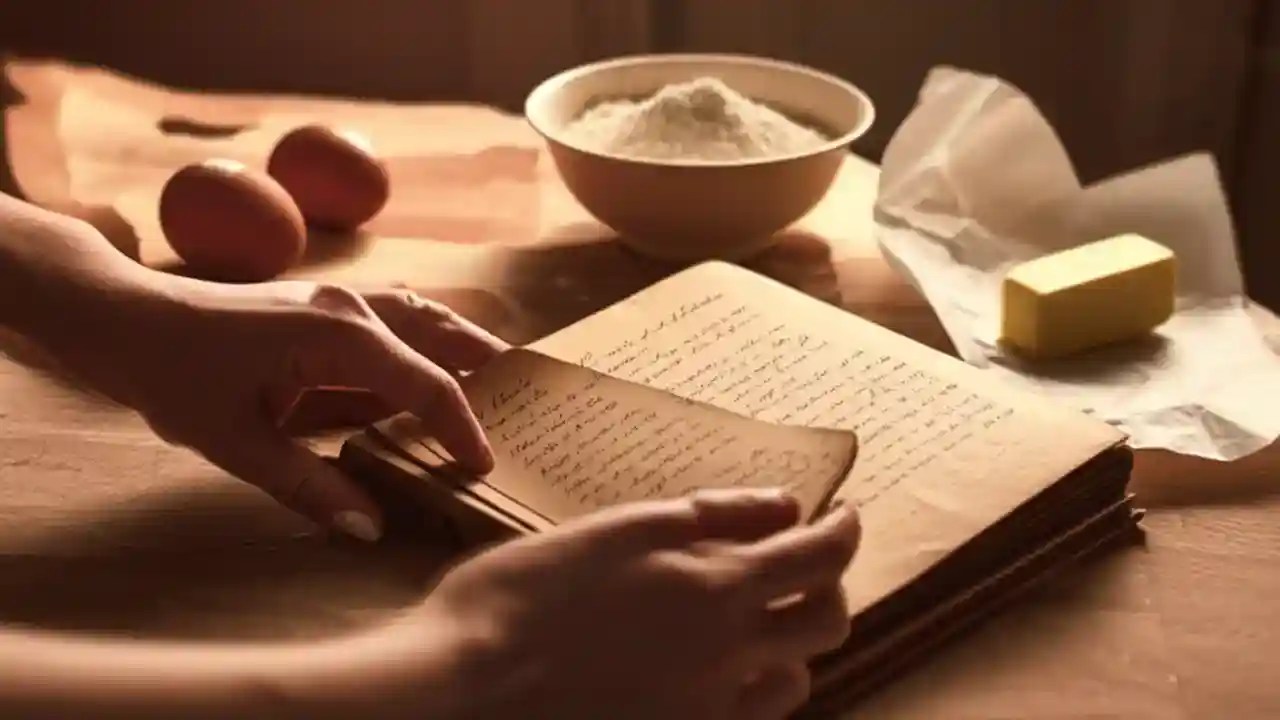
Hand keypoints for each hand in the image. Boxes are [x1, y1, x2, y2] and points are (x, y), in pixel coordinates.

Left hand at [43, 259, 506, 542]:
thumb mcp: (236, 442)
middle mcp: (351, 306)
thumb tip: (368, 528)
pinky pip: (393, 316)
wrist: (123, 317)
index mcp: (340, 334)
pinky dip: (425, 335)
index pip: (427, 385)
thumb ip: (308, 486)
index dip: (461, 429)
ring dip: (461, 342)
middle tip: (530, 396)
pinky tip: (433, 352)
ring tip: (502, 367)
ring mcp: (337, 297)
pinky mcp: (320, 303)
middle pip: (441, 332)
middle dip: (486, 365)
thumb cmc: (173, 375)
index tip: (483, 467)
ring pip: (422, 316)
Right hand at [332, 489, 860, 719]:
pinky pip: (745, 718)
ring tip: (756, 619)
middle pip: (826, 625)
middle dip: (830, 586)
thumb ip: (708, 516)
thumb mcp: (616, 530)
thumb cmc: (525, 595)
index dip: (845, 531)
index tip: (844, 515)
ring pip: (793, 681)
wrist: (465, 688)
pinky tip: (710, 670)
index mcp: (715, 588)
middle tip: (803, 564)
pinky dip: (750, 688)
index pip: (820, 559)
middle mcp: (729, 657)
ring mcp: (707, 710)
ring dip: (791, 644)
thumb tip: (783, 506)